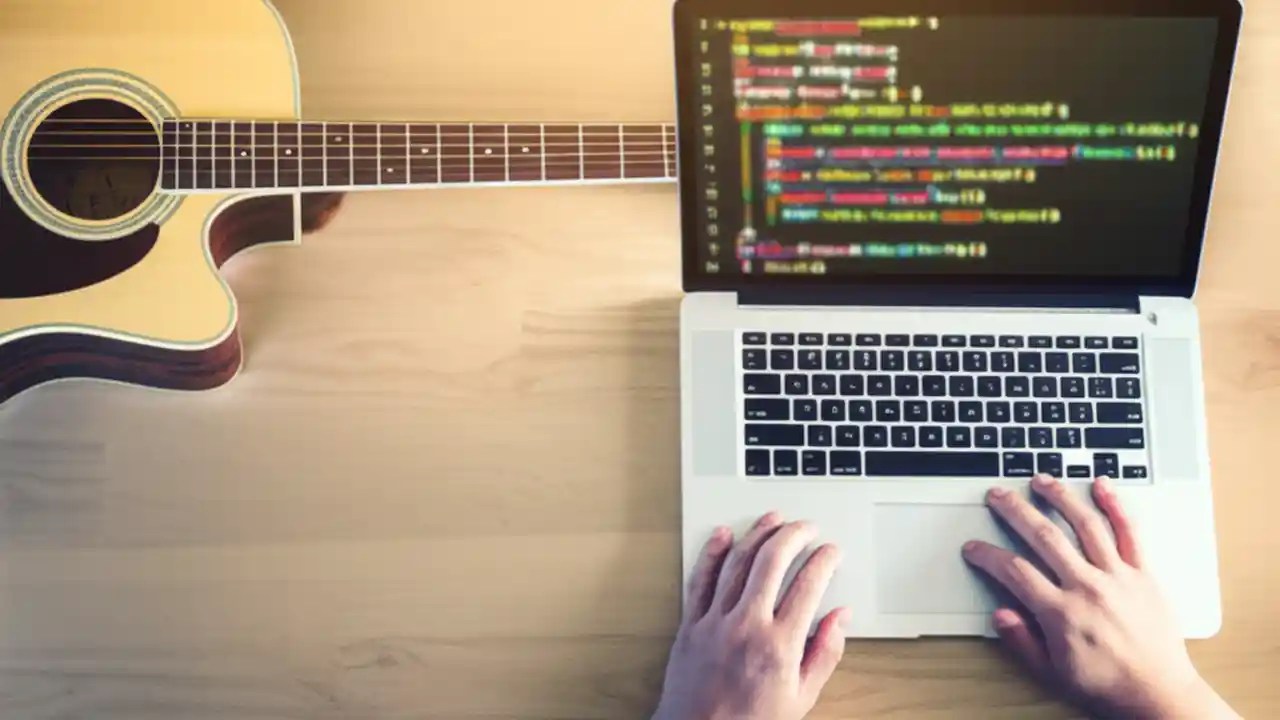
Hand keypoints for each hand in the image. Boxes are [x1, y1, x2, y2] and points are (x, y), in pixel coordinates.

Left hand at [653, 513, 848, 719]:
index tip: (831, 552)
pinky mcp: (690, 624)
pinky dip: (712, 552)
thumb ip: (825, 653)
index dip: (824, 561)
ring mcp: (715, 621)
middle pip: (773, 561)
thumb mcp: (802, 697)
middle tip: (806, 527)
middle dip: (794, 535)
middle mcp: (747, 626)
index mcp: (780, 645)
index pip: (809, 585)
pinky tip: (724, 535)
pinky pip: (700, 578)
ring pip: (737, 562)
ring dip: (758, 534)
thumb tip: (841, 618)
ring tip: (774, 519)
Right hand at [963, 475, 1238, 719]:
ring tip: (1041, 480)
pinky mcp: (1144, 574)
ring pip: (1085, 524)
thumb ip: (1022, 642)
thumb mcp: (1052, 673)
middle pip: (1044, 536)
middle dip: (1015, 510)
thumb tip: (1000, 614)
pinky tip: (1101, 485)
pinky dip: (1116, 505)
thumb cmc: (1107, 686)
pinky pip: (1130, 531)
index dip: (988, 555)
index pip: (1014, 571)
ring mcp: (1118, 576)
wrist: (1158, 695)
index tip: (974, 547)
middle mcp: (1088, 587)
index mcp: (1061, 613)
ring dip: (1059, 497)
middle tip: (998, 495)